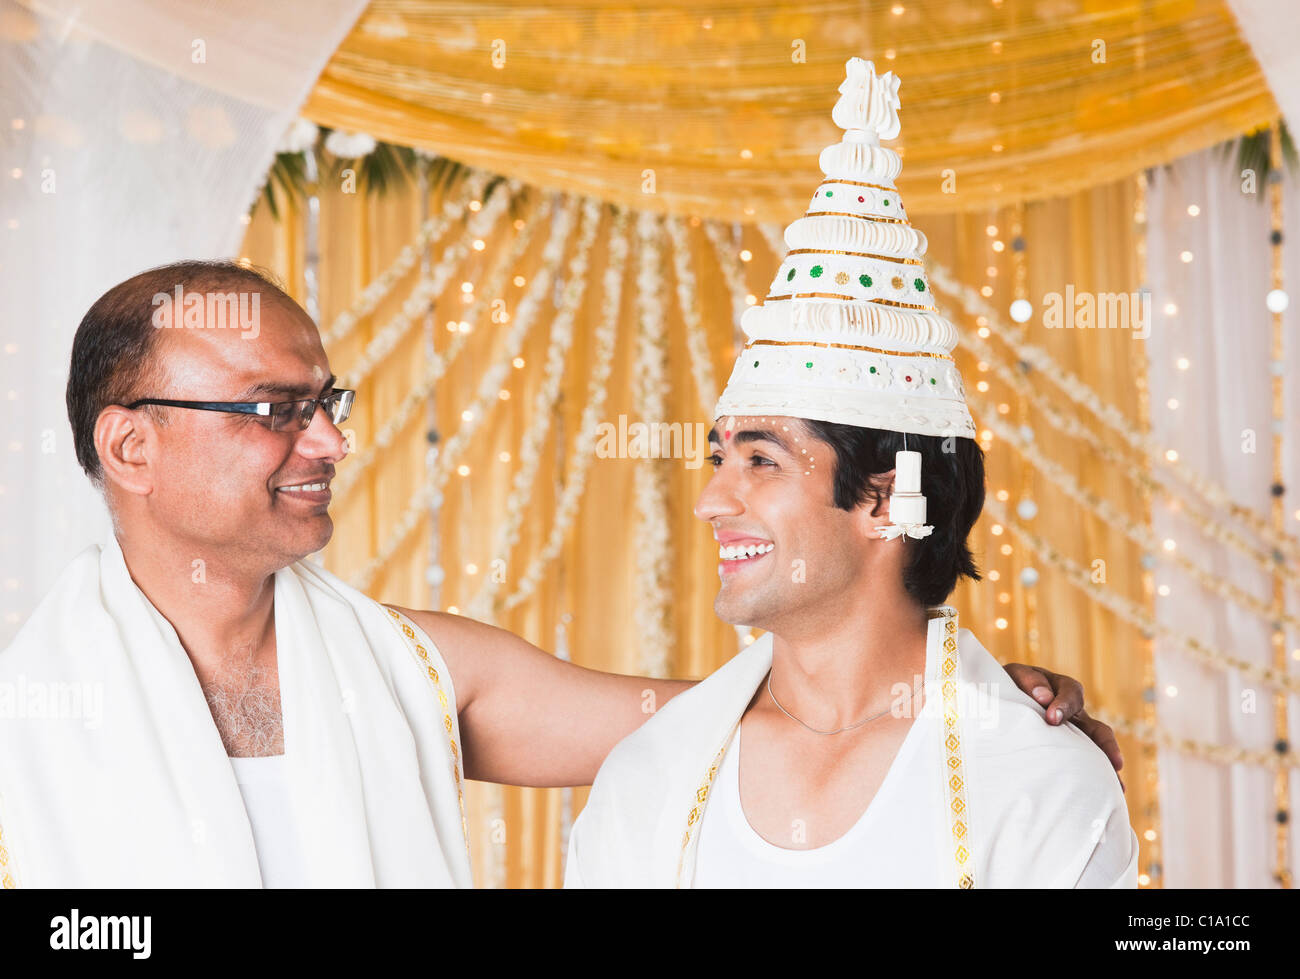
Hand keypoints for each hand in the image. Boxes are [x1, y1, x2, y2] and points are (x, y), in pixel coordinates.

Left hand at [1003, 663, 1123, 788]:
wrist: (998, 695)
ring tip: (1117, 787)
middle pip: (1098, 728)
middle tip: (1113, 762)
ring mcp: (1074, 733)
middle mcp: (1074, 713)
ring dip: (1106, 767)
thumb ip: (1030, 682)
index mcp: (1062, 688)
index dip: (1064, 706)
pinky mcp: (1066, 749)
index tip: (1051, 718)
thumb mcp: (1016, 676)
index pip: (1072, 694)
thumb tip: (1044, 697)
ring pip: (1095, 750)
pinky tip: (1100, 793)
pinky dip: (1094, 776)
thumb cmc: (1009, 683)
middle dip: (1106, 745)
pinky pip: (1084, 762)